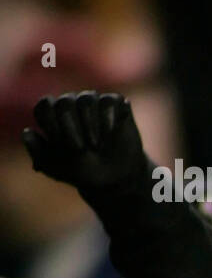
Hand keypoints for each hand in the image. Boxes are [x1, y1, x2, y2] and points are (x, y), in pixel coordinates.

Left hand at [22, 92, 149, 195]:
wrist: (115, 179)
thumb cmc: (83, 172)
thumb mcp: (54, 168)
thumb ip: (37, 151)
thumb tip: (27, 131)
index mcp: (54, 118)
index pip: (45, 106)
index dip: (50, 121)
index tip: (58, 141)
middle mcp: (73, 107)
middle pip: (64, 102)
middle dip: (69, 125)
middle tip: (78, 148)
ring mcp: (95, 106)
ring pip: (86, 98)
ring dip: (89, 122)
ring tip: (96, 145)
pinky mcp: (117, 107)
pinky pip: (109, 100)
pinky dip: (107, 115)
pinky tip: (109, 133)